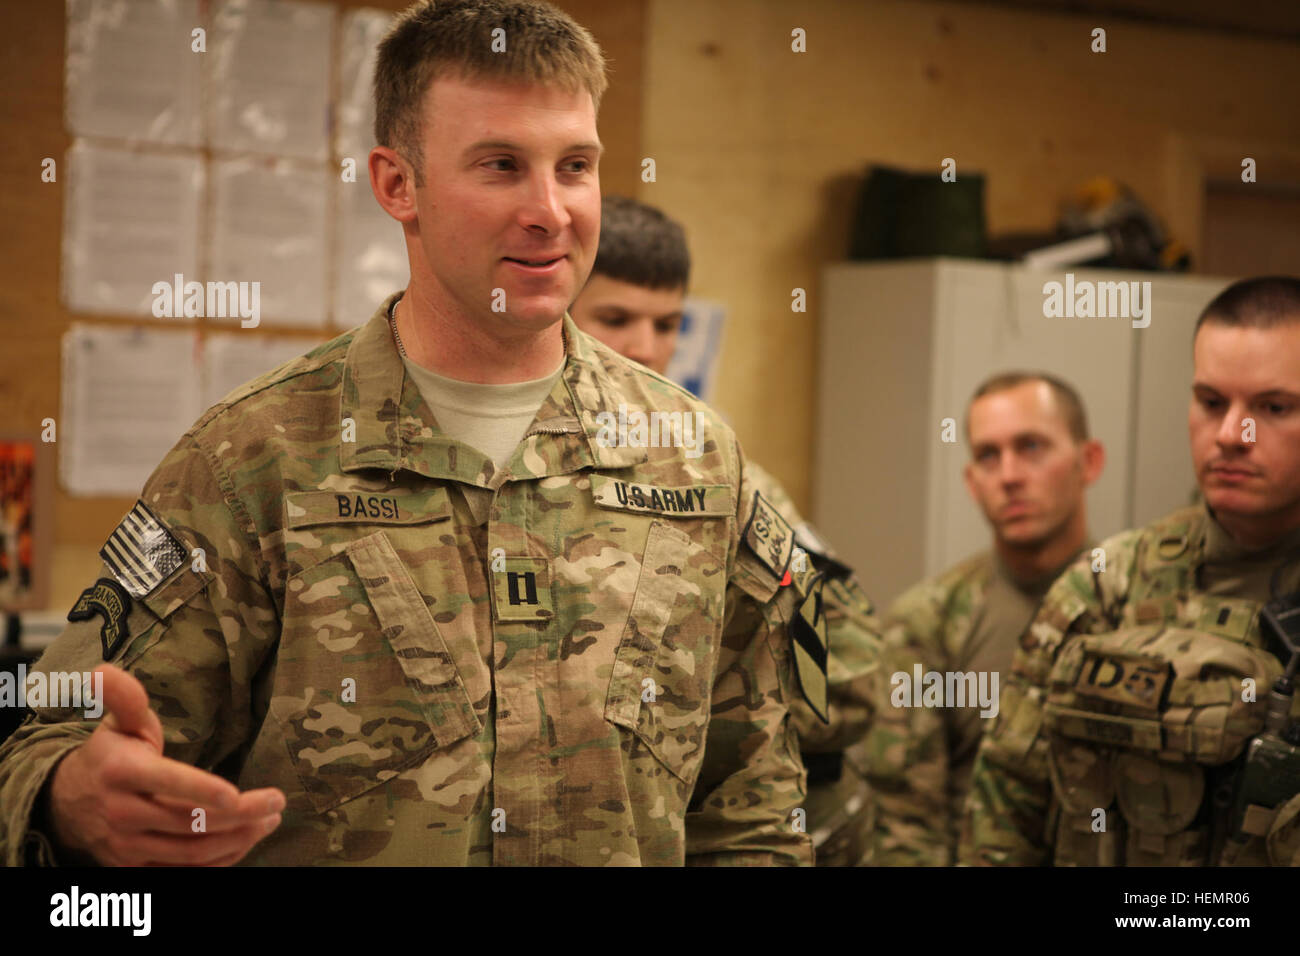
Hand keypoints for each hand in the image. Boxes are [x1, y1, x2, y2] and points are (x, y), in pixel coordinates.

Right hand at [45, 664, 284, 865]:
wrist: (67, 805)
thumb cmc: (109, 756)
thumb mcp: (118, 723)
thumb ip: (124, 698)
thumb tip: (103, 671)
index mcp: (122, 772)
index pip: (167, 783)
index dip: (202, 792)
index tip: (237, 795)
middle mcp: (123, 813)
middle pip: (189, 822)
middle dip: (241, 815)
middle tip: (276, 802)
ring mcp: (128, 846)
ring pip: (192, 852)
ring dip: (238, 839)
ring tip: (269, 820)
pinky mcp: (135, 868)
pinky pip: (184, 872)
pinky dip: (220, 860)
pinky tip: (246, 840)